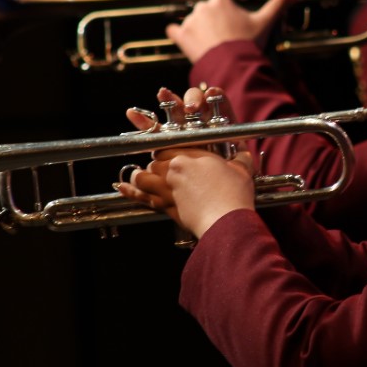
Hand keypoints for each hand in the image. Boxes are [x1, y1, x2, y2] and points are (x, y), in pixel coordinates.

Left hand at [118, 85, 255, 237]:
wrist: (225, 221)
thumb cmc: (233, 195)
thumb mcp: (241, 171)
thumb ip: (239, 159)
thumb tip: (244, 154)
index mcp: (190, 154)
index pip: (169, 145)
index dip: (167, 149)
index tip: (168, 152)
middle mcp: (173, 168)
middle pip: (155, 161)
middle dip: (157, 165)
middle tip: (165, 170)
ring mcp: (165, 187)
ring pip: (143, 176)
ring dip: (140, 176)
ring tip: (141, 177)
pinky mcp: (163, 206)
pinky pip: (140, 196)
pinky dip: (129, 191)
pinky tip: (121, 187)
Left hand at [166, 0, 296, 62]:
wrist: (232, 64)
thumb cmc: (248, 42)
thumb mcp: (264, 22)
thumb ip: (278, 5)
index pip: (219, 3)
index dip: (225, 15)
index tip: (229, 26)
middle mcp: (203, 6)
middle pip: (205, 12)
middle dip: (211, 23)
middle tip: (221, 38)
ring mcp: (190, 20)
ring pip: (192, 22)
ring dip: (197, 31)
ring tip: (209, 45)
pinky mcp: (181, 35)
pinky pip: (173, 30)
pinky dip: (177, 34)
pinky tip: (184, 40)